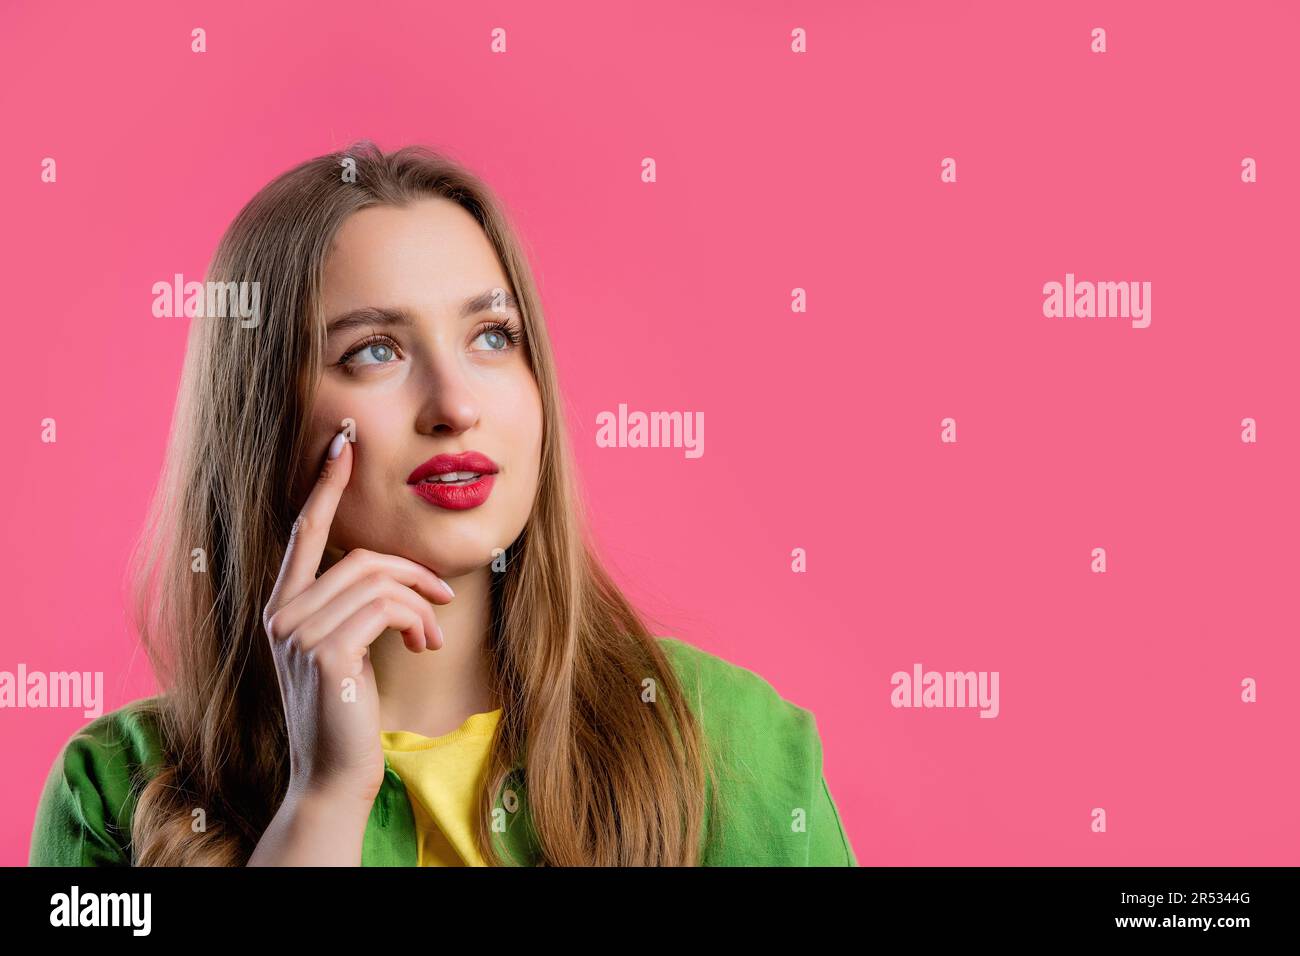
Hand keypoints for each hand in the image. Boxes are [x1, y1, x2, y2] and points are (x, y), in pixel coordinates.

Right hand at [260, 430, 454, 810]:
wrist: (335, 773)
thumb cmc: (348, 712)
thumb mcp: (347, 651)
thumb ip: (357, 608)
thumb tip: (401, 578)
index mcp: (282, 606)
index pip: (303, 532)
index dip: (323, 486)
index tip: (341, 444)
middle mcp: (280, 614)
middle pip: (361, 558)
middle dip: (413, 574)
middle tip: (446, 599)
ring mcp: (297, 633)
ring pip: (379, 581)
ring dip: (422, 604)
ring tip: (434, 635)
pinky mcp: (325, 652)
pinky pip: (387, 608)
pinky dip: (418, 620)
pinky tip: (425, 645)